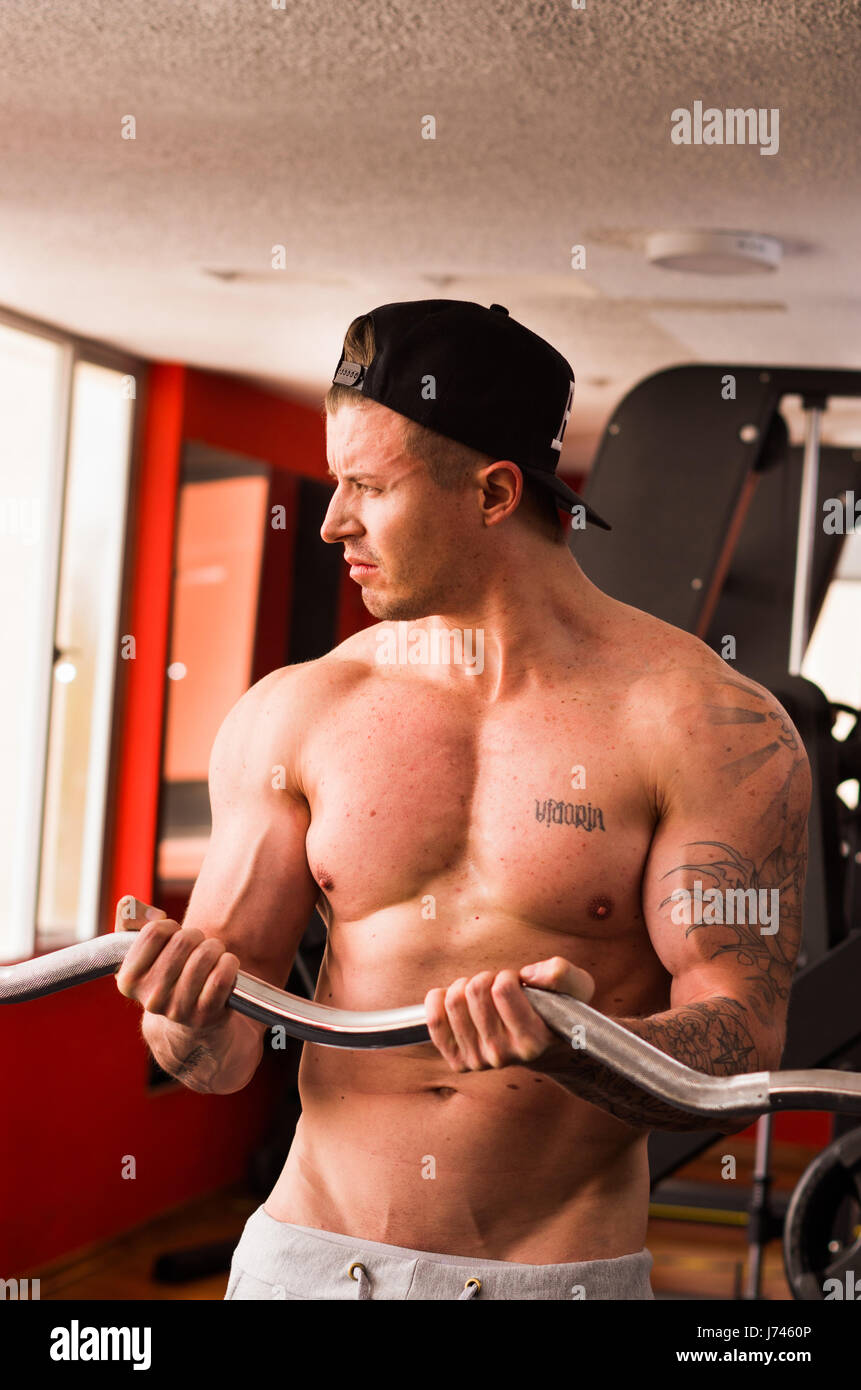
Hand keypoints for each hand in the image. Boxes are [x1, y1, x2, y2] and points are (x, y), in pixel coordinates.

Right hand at [115, 917, 239, 1032]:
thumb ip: (129, 918)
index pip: (154, 932)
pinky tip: (224, 966)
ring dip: (215, 948)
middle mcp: (151, 998)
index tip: (172, 937)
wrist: (186, 1017)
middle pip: (183, 941)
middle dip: (196, 935)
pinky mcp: (205, 1015)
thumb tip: (144, 910)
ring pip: (205, 956)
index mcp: (129, 979)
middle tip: (196, 945)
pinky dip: (229, 963)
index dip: (169, 926)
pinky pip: (222, 976)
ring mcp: (177, 1009)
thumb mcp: (140, 948)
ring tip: (211, 955)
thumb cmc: (166, 971)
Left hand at [424, 956, 595, 1072]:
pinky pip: (434, 1021)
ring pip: (453, 1001)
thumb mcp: (577, 987)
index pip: (502, 989)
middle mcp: (503, 1055)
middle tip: (498, 988)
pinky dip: (438, 999)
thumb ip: (561, 974)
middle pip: (474, 991)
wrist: (547, 1048)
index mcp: (532, 1040)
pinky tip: (455, 997)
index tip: (518, 984)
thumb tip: (528, 976)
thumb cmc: (558, 1011)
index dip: (508, 976)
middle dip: (486, 978)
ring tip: (482, 995)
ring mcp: (479, 1061)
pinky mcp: (459, 1061)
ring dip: (465, 986)